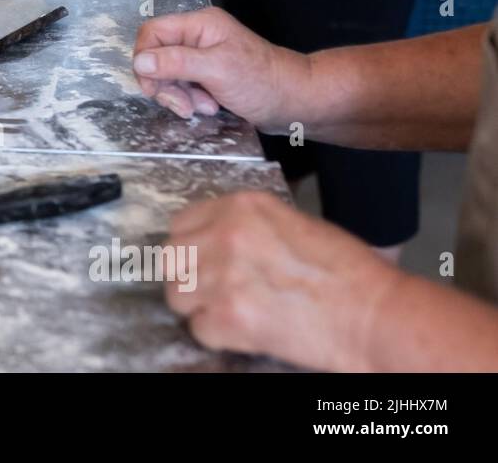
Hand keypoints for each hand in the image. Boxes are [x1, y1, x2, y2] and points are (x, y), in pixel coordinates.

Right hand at [132, 7, 309, 130]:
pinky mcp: (206, 76)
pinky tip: (209, 107)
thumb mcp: (216, 69)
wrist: (295, 102)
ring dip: (179, 96)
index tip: (154, 85)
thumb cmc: (264, 81)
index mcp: (199, 25)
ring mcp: (202, 58)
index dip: (146, 60)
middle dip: (165, 85)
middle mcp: (198, 37)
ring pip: (167, 76)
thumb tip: (140, 62)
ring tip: (205, 106)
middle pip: (156, 57)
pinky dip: (189, 101)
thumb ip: (176, 62)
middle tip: (183, 104)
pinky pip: (182, 88)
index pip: (152, 33)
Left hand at [165, 191, 403, 370]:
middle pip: (169, 258)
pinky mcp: (229, 316)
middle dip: (185, 276)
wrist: (373, 313)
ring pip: (176, 296)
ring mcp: (223, 276)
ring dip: (198, 307)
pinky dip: (218, 335)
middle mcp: (225, 235)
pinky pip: (199, 329)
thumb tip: (213, 241)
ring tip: (232, 310)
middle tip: (211, 290)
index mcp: (241, 207)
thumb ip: (245, 227)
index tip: (202, 261)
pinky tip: (247, 330)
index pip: (180, 223)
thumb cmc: (345, 270)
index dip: (190, 246)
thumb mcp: (290, 223)